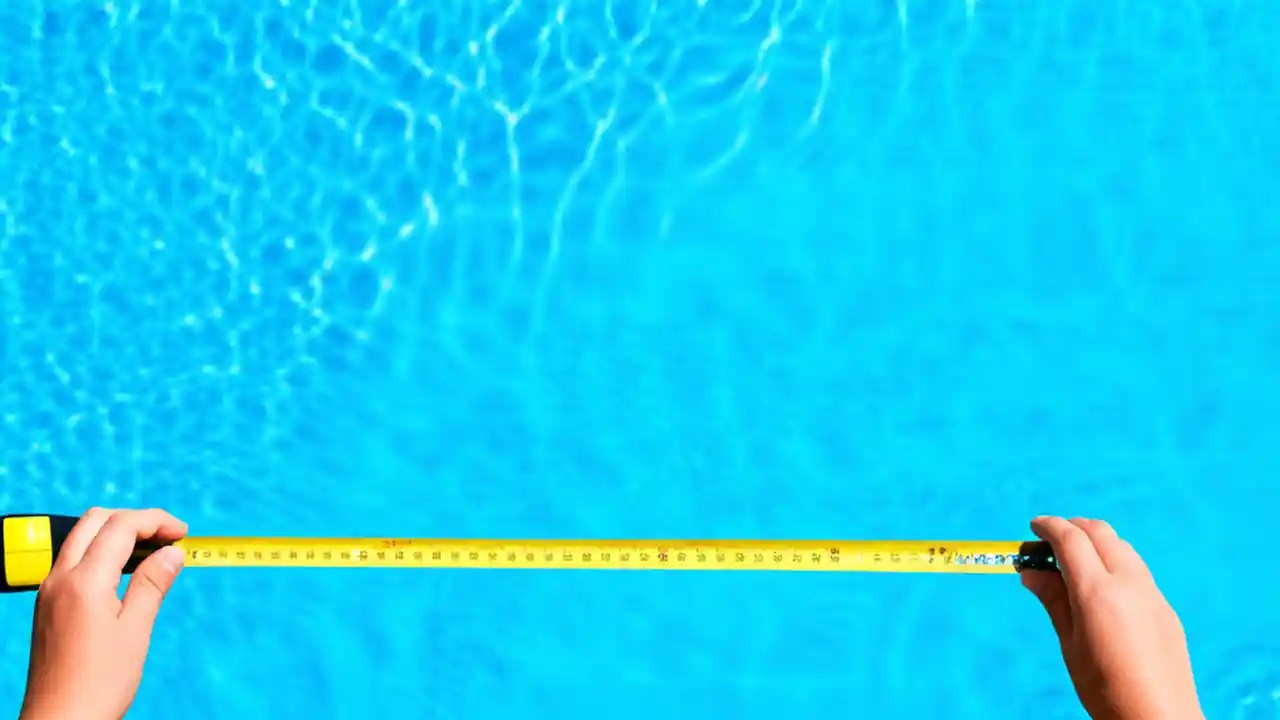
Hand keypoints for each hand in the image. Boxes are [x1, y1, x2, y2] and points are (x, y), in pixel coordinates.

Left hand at [20, 508, 187, 719]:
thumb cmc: (99, 684)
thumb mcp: (135, 631)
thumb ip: (153, 584)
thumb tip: (173, 552)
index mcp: (83, 582)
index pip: (120, 527)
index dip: (156, 521)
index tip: (184, 533)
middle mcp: (59, 579)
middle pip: (96, 520)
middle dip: (136, 520)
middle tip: (169, 537)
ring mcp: (49, 591)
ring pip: (82, 537)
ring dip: (118, 533)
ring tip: (153, 553)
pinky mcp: (48, 605)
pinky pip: (74, 560)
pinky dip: (102, 552)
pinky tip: (127, 574)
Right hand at [1022, 516, 1202, 719]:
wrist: (1157, 717)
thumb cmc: (1103, 687)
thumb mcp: (1069, 643)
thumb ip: (1052, 600)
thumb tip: (1031, 572)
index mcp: (1097, 593)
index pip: (1071, 539)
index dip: (1049, 526)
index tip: (1033, 526)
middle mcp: (1128, 584)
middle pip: (1100, 532)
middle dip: (1073, 527)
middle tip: (1050, 542)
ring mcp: (1152, 593)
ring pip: (1122, 546)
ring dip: (1096, 542)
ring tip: (1075, 563)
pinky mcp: (1165, 607)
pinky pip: (1137, 569)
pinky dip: (1115, 562)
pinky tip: (1103, 587)